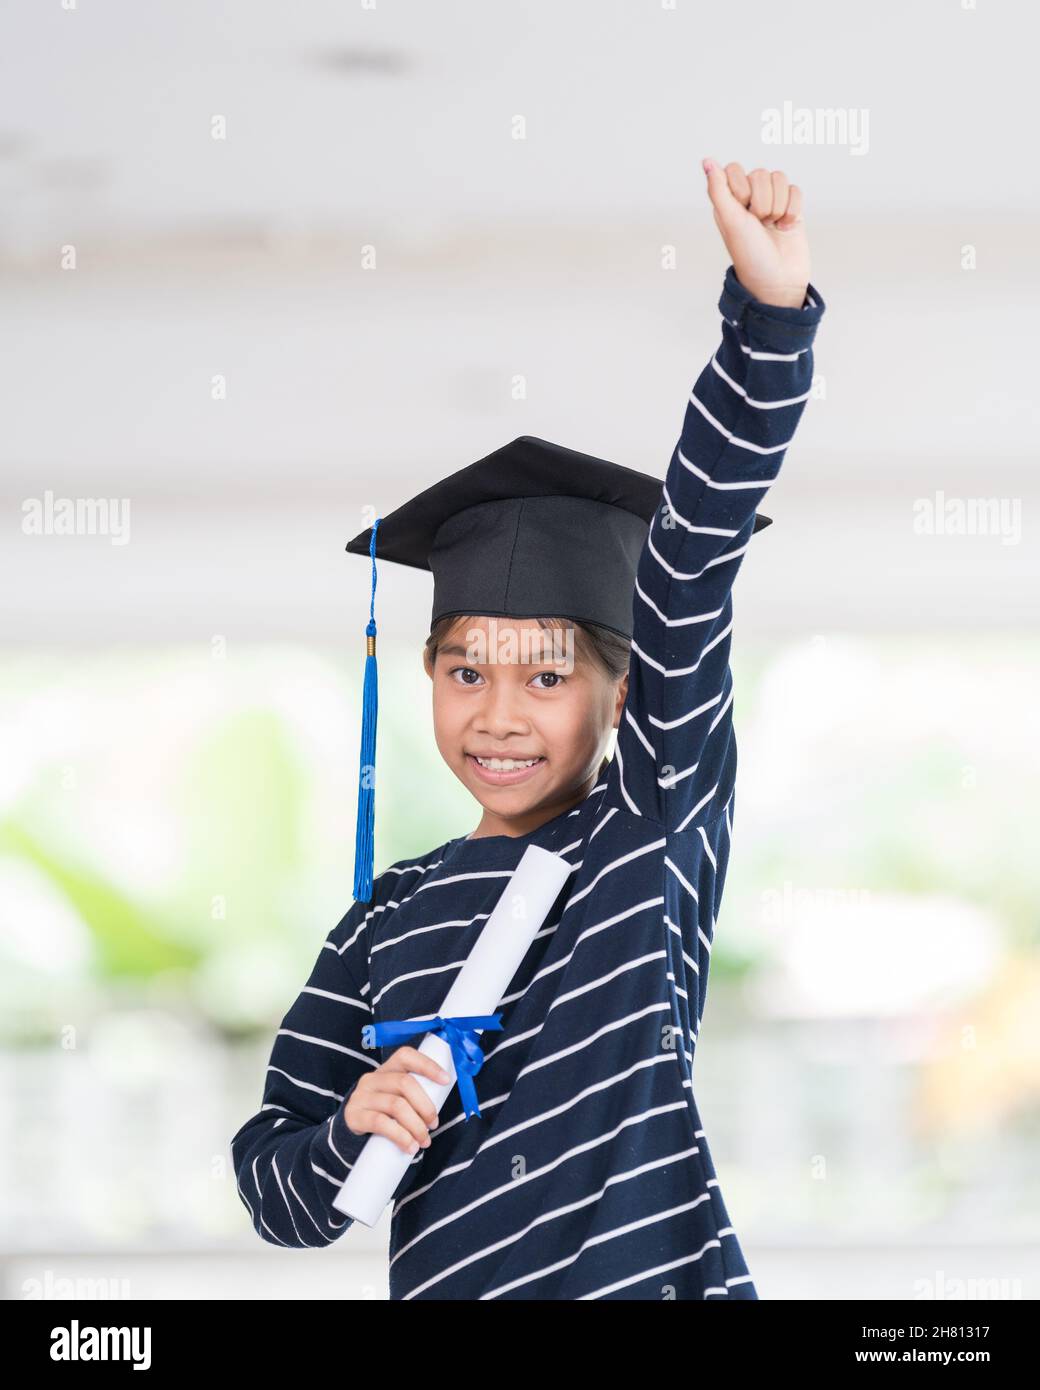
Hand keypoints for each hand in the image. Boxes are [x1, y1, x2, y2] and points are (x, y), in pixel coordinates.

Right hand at [344, 1045, 450, 1153]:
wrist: (352, 1128)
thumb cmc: (384, 1112)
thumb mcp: (396, 1096)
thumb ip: (413, 1094)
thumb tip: (441, 1103)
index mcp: (387, 1069)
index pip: (406, 1056)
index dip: (427, 1065)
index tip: (446, 1080)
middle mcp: (372, 1078)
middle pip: (405, 1083)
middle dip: (426, 1106)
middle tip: (434, 1125)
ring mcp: (361, 1096)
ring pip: (396, 1105)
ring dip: (416, 1126)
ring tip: (424, 1141)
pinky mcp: (354, 1116)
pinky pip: (381, 1123)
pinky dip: (401, 1136)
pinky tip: (410, 1147)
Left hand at [701, 158, 810, 309]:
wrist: (778, 281)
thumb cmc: (750, 255)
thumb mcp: (730, 221)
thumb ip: (718, 189)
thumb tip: (706, 160)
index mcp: (729, 201)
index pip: (734, 169)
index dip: (741, 188)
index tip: (742, 212)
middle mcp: (749, 199)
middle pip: (760, 173)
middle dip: (762, 201)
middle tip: (759, 225)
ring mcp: (771, 202)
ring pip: (780, 178)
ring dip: (778, 206)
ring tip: (772, 227)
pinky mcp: (791, 208)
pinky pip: (795, 190)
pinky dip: (792, 210)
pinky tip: (786, 228)